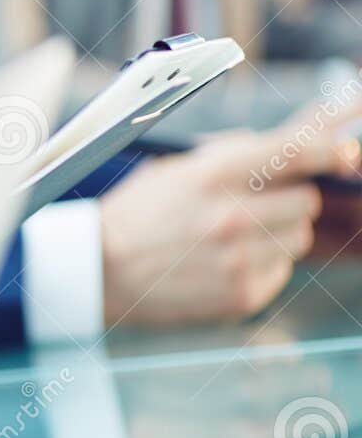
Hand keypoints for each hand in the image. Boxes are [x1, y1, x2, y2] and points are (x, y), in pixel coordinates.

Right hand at [100, 125, 346, 327]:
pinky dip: (263, 263)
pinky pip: (282, 270)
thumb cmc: (138, 214)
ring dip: (278, 231)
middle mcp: (232, 216)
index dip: (326, 151)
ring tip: (235, 234)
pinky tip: (225, 260)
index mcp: (212, 175)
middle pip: (307, 200)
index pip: (298, 154)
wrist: (100, 270)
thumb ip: (236, 154)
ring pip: (298, 236)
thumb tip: (298, 143)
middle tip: (260, 200)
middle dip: (291, 196)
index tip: (337, 152)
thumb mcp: (176, 168)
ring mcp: (240, 259)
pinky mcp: (244, 294)